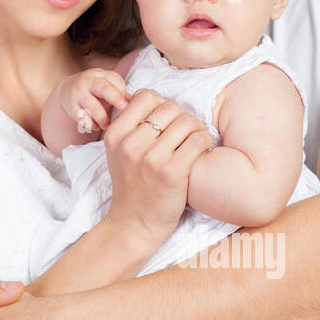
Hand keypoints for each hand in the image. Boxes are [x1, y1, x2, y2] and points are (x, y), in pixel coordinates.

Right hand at [57, 68, 129, 133]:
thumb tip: (136, 104)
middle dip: (116, 99)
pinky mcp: (70, 105)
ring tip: (108, 126)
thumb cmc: (93, 90)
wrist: (66, 89)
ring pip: (92, 106)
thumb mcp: (105, 85)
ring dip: (103, 118)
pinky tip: (96, 127)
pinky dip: (91, 124)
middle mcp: (88, 81)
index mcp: (100, 74)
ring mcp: (78, 93)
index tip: (129, 104)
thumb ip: (119, 93)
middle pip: (103, 89)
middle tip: (125, 110)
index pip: (114, 79)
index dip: (123, 92)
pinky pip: (82, 117)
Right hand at [103, 88, 213, 239]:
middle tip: (184, 134)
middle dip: (181, 118)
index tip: (166, 122)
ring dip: (196, 130)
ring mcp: (150, 159)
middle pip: (169, 107)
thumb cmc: (132, 185)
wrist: (134, 223)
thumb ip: (131, 125)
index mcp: (115, 134)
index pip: (146, 96)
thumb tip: (153, 97)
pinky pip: (198, 140)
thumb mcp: (118, 152)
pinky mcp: (172, 173)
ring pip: (187, 121)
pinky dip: (204, 142)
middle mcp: (130, 144)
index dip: (161, 105)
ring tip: (193, 143)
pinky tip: (199, 152)